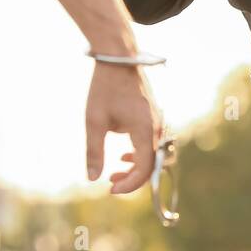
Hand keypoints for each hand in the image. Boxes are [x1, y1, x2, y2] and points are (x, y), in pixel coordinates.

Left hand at [85, 62, 162, 193]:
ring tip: (116, 171)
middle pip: (153, 166)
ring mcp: (158, 122)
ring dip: (137, 168)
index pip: (145, 168)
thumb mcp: (94, 121)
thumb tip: (92, 178)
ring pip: (154, 156)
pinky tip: (124, 155)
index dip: (129, 184)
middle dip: (133, 179)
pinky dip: (140, 155)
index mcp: (145, 130)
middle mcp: (157, 128)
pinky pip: (153, 145)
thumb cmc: (105, 88)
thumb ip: (94, 151)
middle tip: (110, 184)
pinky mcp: (153, 118)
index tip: (110, 189)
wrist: (118, 60)